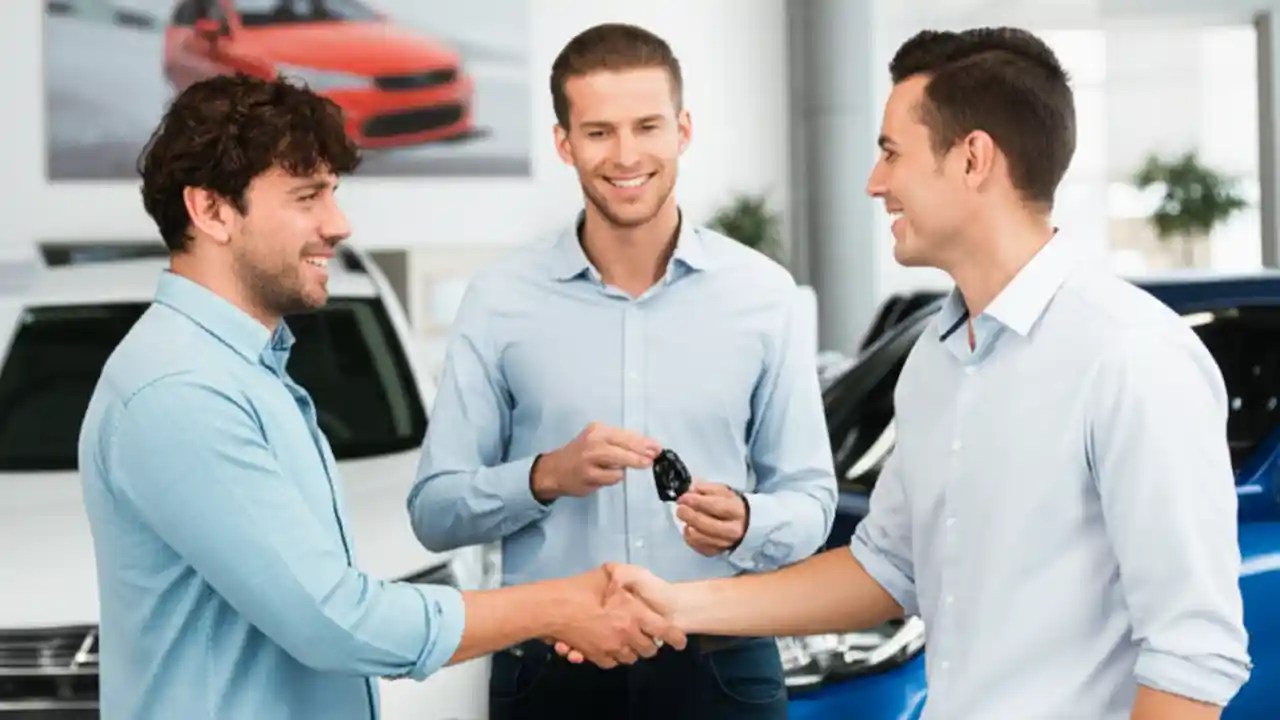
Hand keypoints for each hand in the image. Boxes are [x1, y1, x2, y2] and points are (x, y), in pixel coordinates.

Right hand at [532, 422, 660, 501]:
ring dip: (625, 468)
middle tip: (651, 460)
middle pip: (626, 449)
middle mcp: (593, 442)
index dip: (644, 443)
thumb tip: (649, 449)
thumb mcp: (598, 439)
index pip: (627, 436)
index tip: (657, 448)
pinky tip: (603, 475)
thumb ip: (620, 443)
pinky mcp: (589, 477)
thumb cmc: (581, 453)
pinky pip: (612, 478)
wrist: (554, 469)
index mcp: (598, 430)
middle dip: (641, 456)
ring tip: (616, 467)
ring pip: (621, 466)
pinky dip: (613, 478)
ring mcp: (590, 460)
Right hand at [551, 566, 684, 668]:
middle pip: (648, 649)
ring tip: (627, 641)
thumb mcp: (606, 574)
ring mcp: (611, 648)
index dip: (675, 637)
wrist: (553, 609)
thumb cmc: (580, 589)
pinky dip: (614, 657)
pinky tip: (610, 647)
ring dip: (632, 651)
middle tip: (646, 637)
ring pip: (631, 658)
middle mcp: (626, 634)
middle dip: (650, 645)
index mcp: (633, 613)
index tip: (680, 642)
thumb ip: (622, 575)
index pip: (663, 630)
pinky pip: (612, 663)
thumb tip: (626, 574)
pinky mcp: (596, 656)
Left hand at [675, 481, 748, 555]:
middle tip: (680, 508)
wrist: (745, 524)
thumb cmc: (732, 507)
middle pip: (705, 524)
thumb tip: (691, 491)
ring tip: (686, 518)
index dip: (696, 501)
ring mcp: (724, 543)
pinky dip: (689, 537)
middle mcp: (732, 530)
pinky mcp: (716, 552)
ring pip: (698, 537)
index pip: (715, 506)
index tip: (684, 497)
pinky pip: (697, 547)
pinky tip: (690, 528)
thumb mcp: (723, 492)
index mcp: (736, 511)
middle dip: (688, 514)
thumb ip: (707, 489)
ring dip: (688, 525)